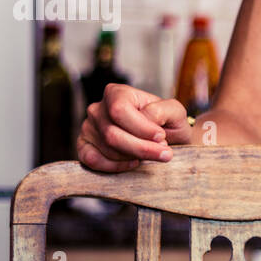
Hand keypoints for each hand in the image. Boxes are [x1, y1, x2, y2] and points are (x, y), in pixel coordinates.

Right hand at [76, 84, 190, 172]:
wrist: (166, 141)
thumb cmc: (167, 125)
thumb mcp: (175, 112)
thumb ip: (163, 110)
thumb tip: (146, 119)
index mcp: (117, 93)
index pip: (119, 110)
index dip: (141, 128)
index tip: (162, 137)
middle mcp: (98, 109)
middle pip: (112, 134)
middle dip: (142, 148)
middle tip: (164, 153)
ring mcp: (89, 128)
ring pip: (107, 149)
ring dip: (134, 156)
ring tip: (151, 154)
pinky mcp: (84, 147)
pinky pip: (92, 160)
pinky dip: (115, 166)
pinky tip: (133, 163)